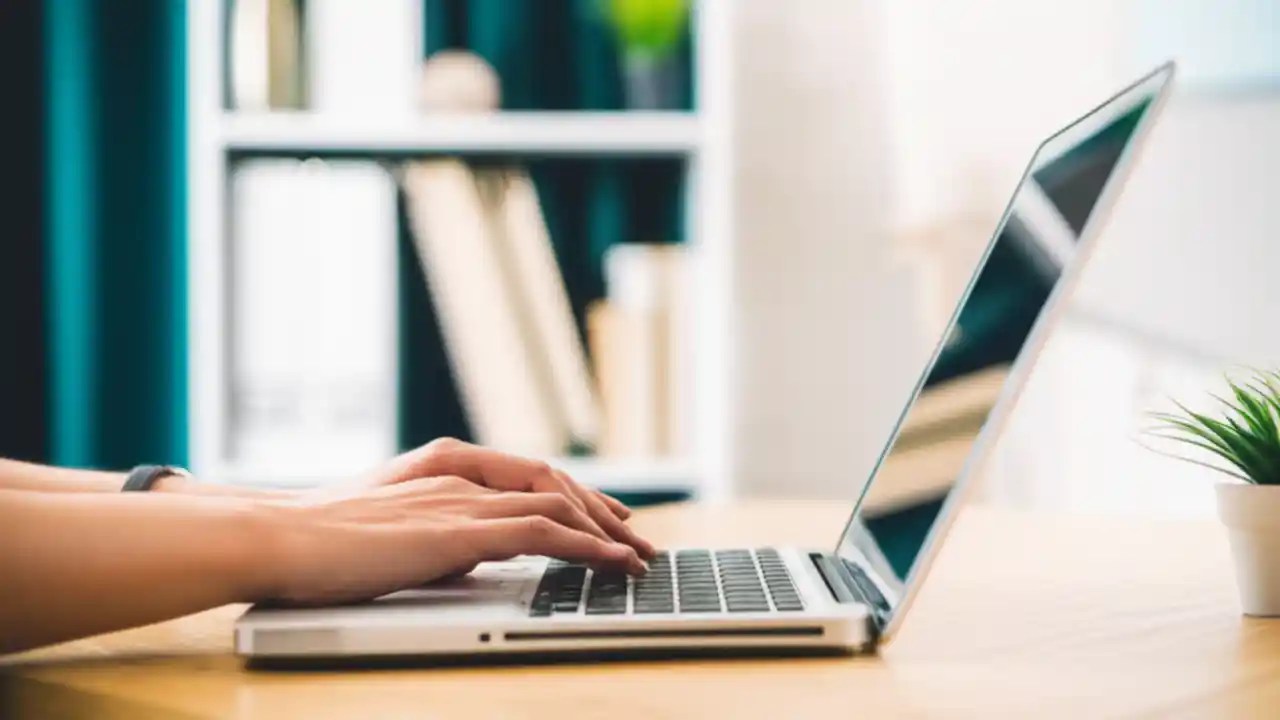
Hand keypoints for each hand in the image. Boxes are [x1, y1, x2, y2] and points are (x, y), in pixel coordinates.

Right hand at [260, 476, 646, 605]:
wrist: (277, 536)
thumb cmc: (319, 540)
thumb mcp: (390, 529)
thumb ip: (435, 532)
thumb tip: (469, 555)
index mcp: (443, 467)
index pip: (528, 474)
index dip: (575, 495)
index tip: (606, 518)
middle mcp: (459, 474)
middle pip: (554, 482)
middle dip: (603, 511)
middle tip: (637, 540)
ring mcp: (461, 499)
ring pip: (557, 502)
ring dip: (605, 530)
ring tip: (637, 558)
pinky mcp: (458, 531)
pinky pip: (541, 532)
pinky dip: (586, 545)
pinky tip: (611, 562)